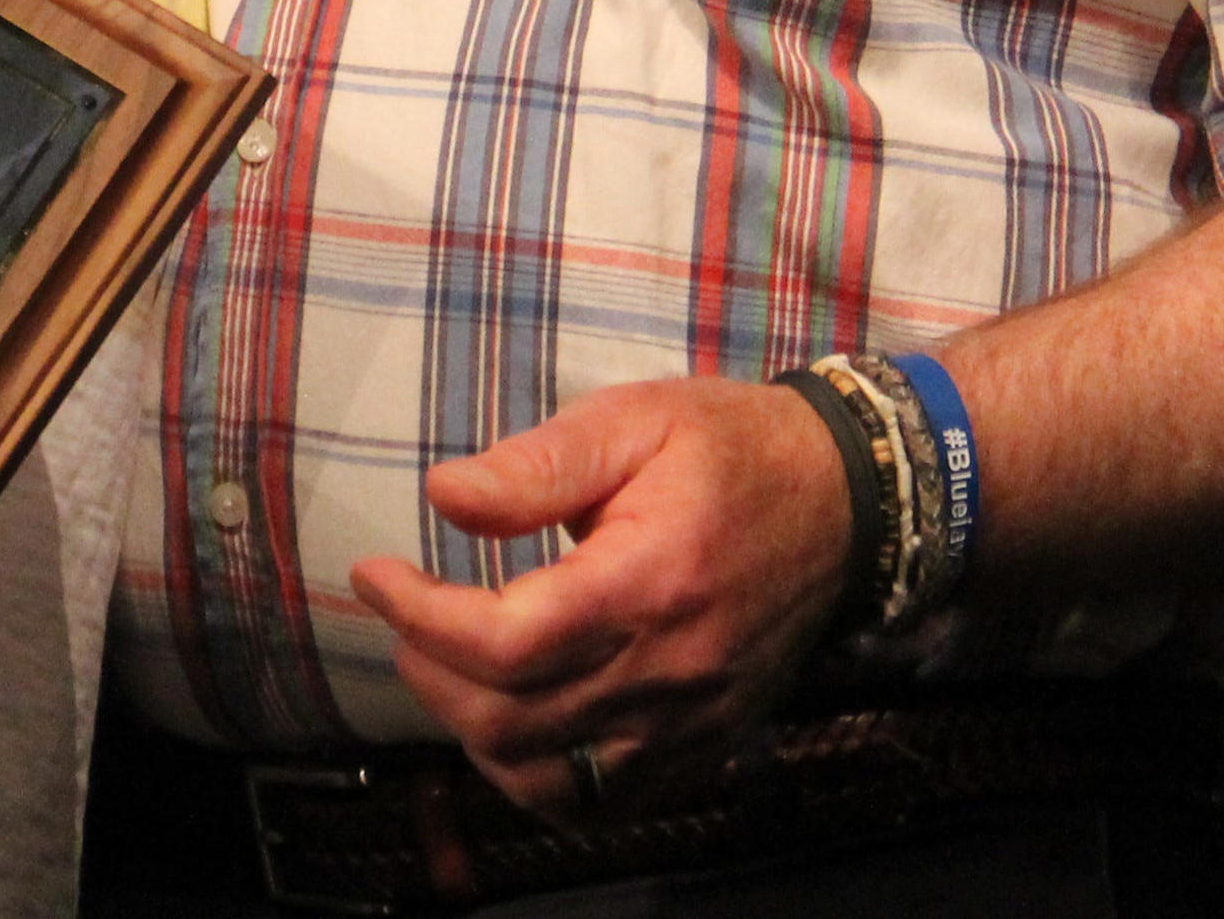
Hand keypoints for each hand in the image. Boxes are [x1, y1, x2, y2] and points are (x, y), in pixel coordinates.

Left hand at [348, 378, 856, 819]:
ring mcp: (691, 722)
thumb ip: (535, 466)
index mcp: (647, 581)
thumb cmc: (733, 448)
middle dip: (431, 669)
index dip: (419, 617)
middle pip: (511, 719)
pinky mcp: (704, 745)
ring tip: (450, 663)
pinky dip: (538, 778)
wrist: (849, 502)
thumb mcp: (633, 420)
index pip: (504, 641)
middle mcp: (670, 670)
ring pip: (548, 778)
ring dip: (475, 731)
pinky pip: (602, 803)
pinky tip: (515, 720)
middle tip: (407, 612)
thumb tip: (443, 495)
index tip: (375, 574)